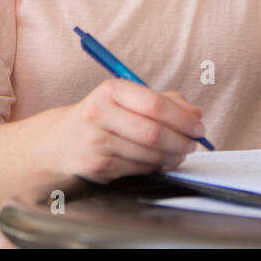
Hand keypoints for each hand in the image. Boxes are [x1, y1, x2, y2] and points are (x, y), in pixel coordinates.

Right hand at [54, 79, 204, 183]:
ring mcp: (96, 142)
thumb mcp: (127, 98)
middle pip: (153, 133)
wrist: (62, 140)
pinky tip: (158, 161)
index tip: (199, 127)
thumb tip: (195, 114)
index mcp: (111, 90)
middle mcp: (99, 114)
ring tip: (179, 153)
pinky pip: (138, 169)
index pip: (154, 104)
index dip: (182, 118)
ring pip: (148, 154)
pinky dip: (155, 167)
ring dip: (172, 157)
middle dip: (181, 141)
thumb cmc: (104, 116)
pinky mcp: (97, 166)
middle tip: (193, 144)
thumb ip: (164, 101)